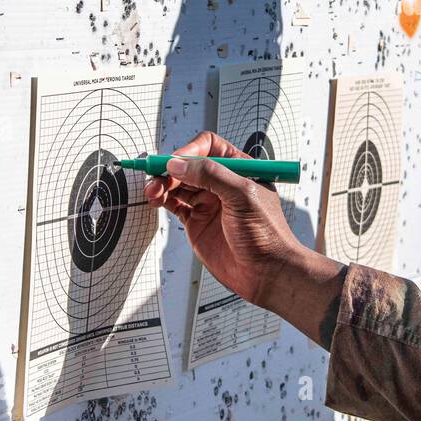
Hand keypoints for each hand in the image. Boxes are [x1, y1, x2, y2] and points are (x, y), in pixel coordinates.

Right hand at [146, 131, 301, 307]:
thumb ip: (211, 176)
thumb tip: (180, 163)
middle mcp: (223, 183)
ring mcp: (210, 202)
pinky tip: (156, 199)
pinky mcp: (198, 222)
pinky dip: (163, 199)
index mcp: (240, 169)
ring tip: (153, 191)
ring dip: (163, 184)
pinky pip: (175, 204)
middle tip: (156, 177)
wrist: (266, 273)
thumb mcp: (243, 196)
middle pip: (189, 165)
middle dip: (170, 168)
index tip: (174, 161)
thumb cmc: (267, 234)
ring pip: (179, 184)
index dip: (190, 151)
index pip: (209, 147)